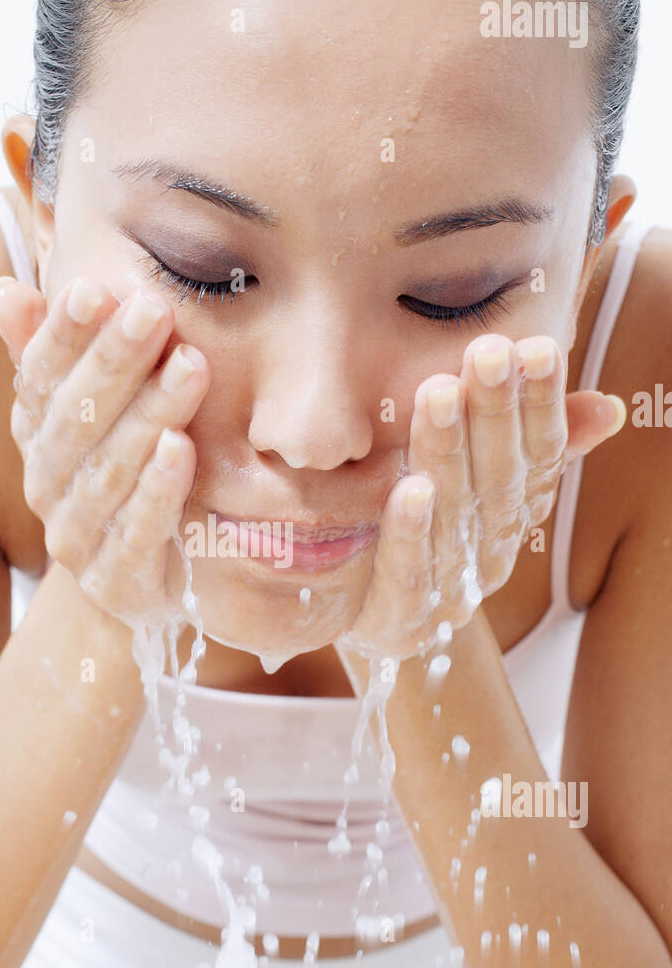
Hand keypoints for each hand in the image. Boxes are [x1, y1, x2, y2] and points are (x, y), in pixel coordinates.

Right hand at [0, 273, 209, 627]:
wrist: (143, 580)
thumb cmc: (124, 478)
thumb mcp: (91, 413)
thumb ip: (52, 355)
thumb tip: (3, 290)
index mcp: (36, 437)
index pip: (39, 381)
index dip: (61, 336)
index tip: (93, 290)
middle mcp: (47, 487)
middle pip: (74, 421)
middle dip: (114, 363)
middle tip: (154, 310)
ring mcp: (78, 538)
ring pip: (109, 472)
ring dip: (149, 414)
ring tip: (189, 366)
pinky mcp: (118, 582)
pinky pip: (137, 533)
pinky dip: (158, 490)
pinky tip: (182, 449)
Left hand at [338, 333, 625, 660]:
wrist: (359, 616)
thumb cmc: (419, 532)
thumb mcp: (473, 481)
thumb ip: (532, 444)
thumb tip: (609, 408)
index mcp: (512, 517)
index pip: (539, 459)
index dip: (541, 406)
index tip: (537, 349)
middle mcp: (489, 555)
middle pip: (499, 481)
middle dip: (496, 414)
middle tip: (488, 354)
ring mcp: (446, 590)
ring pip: (453, 518)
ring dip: (449, 453)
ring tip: (441, 393)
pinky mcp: (396, 618)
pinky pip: (407, 573)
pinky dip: (411, 530)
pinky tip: (412, 489)